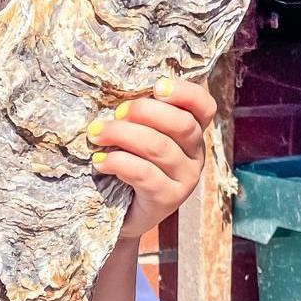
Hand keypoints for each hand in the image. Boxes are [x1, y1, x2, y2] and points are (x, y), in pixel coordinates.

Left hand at [86, 76, 217, 240]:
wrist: (120, 214)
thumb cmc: (127, 164)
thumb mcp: (136, 135)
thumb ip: (137, 116)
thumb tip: (115, 92)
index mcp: (192, 132)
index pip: (204, 106)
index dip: (185, 93)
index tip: (156, 86)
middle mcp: (196, 154)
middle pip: (181, 124)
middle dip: (144, 112)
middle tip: (114, 114)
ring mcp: (186, 179)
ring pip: (159, 147)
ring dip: (123, 135)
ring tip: (96, 135)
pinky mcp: (168, 199)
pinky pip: (144, 174)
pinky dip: (119, 162)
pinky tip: (100, 161)